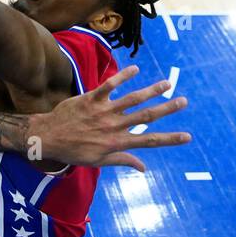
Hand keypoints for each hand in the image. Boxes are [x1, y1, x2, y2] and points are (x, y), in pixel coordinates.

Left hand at [28, 65, 190, 171]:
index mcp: (117, 143)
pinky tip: (135, 69)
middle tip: (184, 101)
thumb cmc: (73, 151)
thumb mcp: (98, 161)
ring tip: (167, 83)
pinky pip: (109, 86)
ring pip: (132, 99)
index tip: (187, 136)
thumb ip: (122, 160)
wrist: (48, 137)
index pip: (149, 141)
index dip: (169, 139)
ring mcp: (103, 111)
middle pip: (146, 117)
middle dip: (167, 109)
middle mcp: (113, 126)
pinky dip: (122, 77)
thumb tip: (143, 167)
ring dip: (151, 90)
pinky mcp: (91, 99)